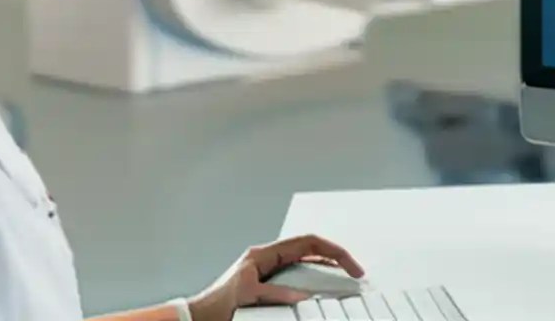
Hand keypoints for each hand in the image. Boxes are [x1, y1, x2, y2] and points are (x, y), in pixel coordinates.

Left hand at [187, 235, 364, 320]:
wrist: (199, 317)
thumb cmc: (217, 304)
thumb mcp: (249, 296)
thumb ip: (277, 295)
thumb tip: (305, 297)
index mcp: (264, 254)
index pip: (307, 242)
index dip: (333, 251)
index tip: (350, 265)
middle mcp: (268, 258)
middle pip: (310, 249)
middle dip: (335, 258)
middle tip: (355, 272)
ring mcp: (268, 270)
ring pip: (306, 262)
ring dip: (326, 268)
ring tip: (345, 280)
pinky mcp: (268, 284)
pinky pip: (298, 276)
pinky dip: (314, 280)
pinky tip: (322, 291)